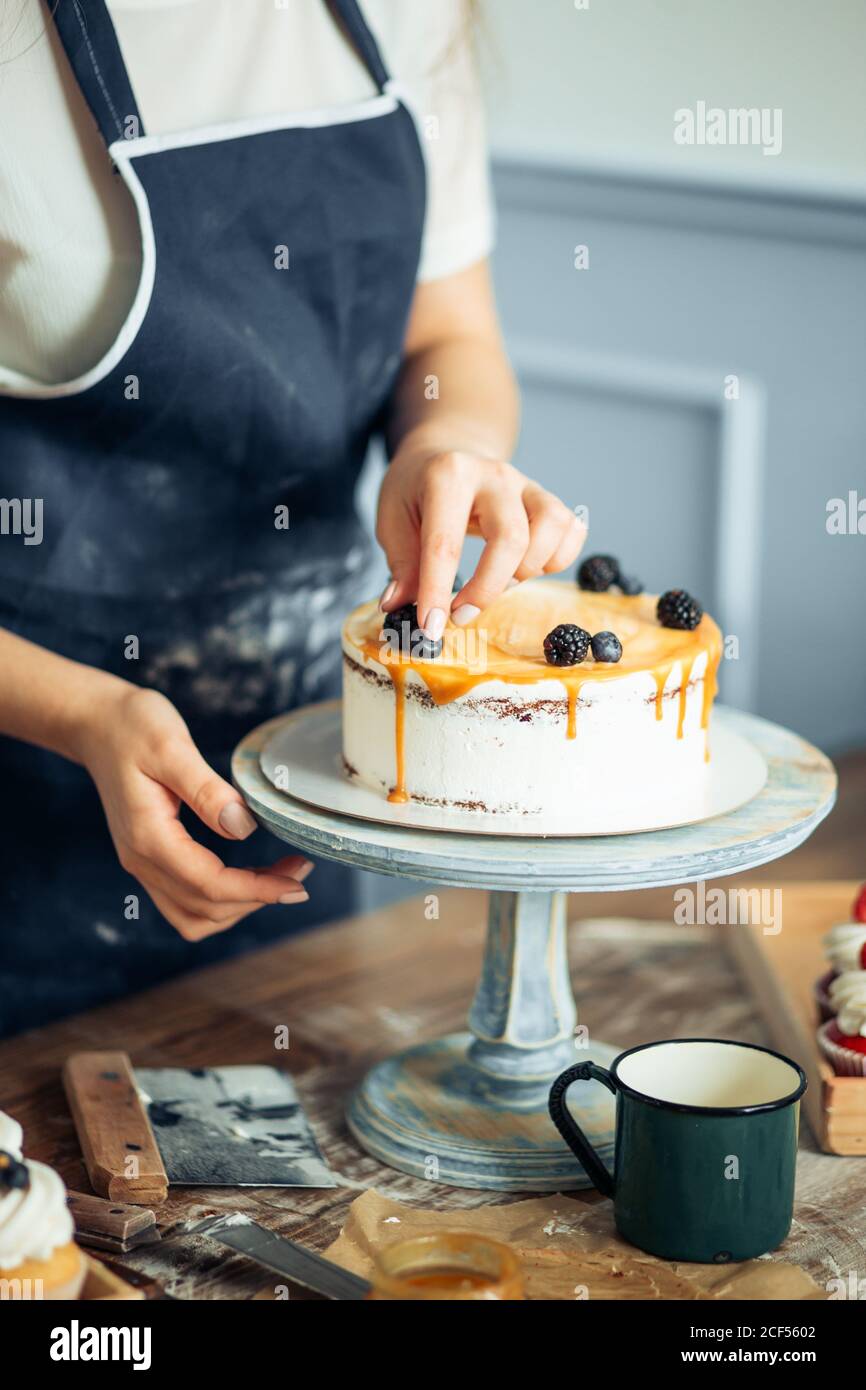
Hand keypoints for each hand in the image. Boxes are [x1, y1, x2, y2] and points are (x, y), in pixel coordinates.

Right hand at [79, 684, 311, 940]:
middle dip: (257, 897)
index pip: (208, 885)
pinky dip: (220, 901)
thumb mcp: (171, 747)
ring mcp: (142, 863)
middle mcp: (141, 860)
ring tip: (278, 876)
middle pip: (204, 908)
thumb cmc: (133, 727)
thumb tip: (244, 829)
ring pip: (193, 916)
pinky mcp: (149, 858)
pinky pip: (184, 901)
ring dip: (238, 906)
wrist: (97, 724)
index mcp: (148, 837)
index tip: (298, 881)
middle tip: (300, 869)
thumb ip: (206, 790)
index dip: (258, 890)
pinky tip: (248, 877)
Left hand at [376, 449, 585, 637]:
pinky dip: (557, 559)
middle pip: (510, 538)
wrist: (447, 451)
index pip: (445, 543)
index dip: (437, 592)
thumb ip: (401, 564)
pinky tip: (526, 568)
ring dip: (527, 571)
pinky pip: (572, 531)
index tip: (431, 627)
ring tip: (498, 583)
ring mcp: (526, 484)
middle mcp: (493, 475)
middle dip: (487, 589)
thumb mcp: (393, 519)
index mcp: (448, 476)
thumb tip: (397, 607)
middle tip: (462, 615)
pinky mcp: (548, 497)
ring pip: (551, 529)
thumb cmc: (417, 491)